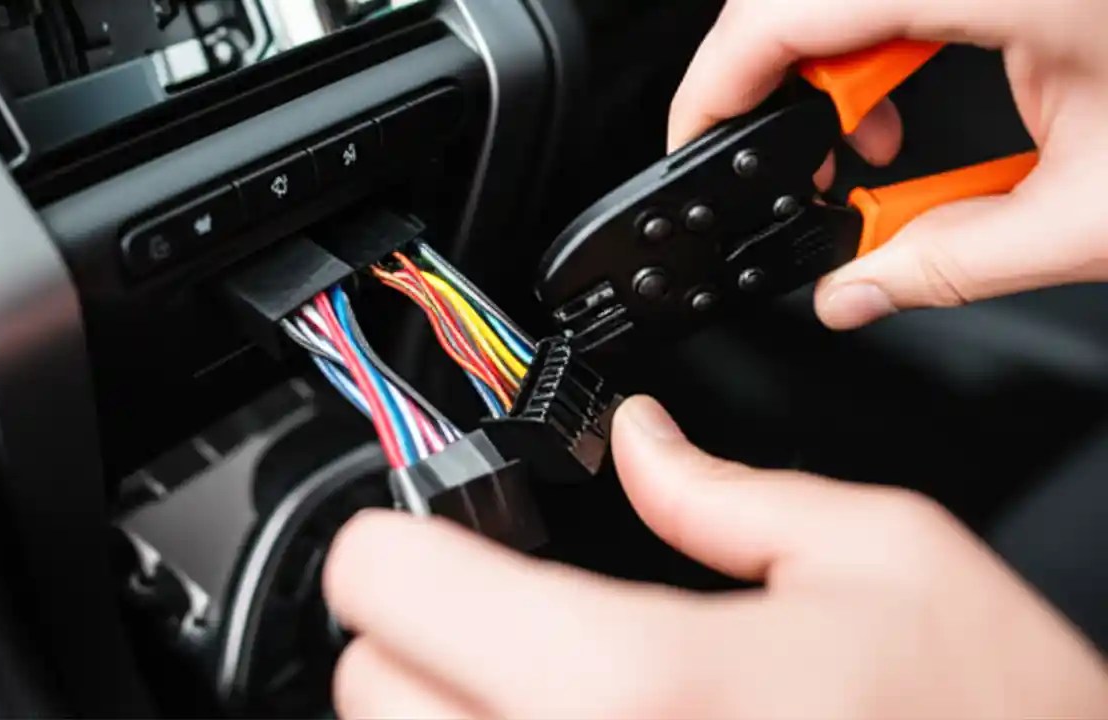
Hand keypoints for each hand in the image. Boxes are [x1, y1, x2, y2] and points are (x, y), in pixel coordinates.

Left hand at [323, 396, 1107, 718]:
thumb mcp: (880, 557)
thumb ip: (724, 490)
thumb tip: (645, 438)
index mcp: (638, 677)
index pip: (389, 583)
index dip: (401, 537)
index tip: (432, 532)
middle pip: (371, 687)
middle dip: (419, 634)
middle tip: (499, 613)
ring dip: (446, 712)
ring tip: (548, 688)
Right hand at [668, 0, 1107, 329]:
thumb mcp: (1091, 218)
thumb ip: (953, 262)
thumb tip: (850, 292)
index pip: (792, 7)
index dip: (718, 78)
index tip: (694, 140)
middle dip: (769, 81)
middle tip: (789, 163)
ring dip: (825, 65)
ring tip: (860, 147)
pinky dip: (873, 41)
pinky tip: (899, 106)